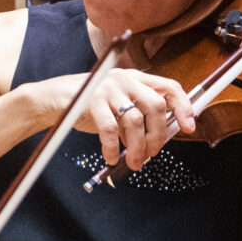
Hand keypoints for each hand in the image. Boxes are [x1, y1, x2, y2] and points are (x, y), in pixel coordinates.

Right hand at [36, 65, 194, 176]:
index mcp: (137, 78)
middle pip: (155, 106)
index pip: (170, 87)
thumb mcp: (118, 106)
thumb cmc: (88, 105)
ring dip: (136, 147)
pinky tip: (111, 158)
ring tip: (133, 162)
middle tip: (152, 153)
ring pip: (134, 121)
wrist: (53, 99)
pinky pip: (109, 129)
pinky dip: (112, 148)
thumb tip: (159, 138)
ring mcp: (108, 88)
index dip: (183, 107)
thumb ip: (138, 115)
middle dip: (157, 135)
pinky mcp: (91, 100)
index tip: (188, 128)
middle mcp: (126, 79)